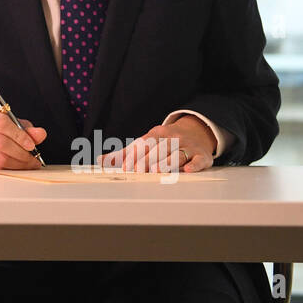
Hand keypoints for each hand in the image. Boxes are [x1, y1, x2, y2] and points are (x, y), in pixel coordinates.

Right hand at [0, 107, 46, 168]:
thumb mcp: (13, 123)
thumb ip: (28, 129)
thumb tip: (40, 134)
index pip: (3, 124)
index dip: (19, 136)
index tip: (32, 146)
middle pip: (2, 144)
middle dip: (22, 155)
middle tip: (33, 160)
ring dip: (18, 164)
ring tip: (28, 164)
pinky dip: (10, 169)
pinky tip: (17, 166)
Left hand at [97, 115, 215, 172]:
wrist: (196, 132)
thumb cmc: (164, 142)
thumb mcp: (145, 143)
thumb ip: (124, 154)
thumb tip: (100, 160)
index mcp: (157, 135)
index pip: (145, 144)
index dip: (136, 155)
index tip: (127, 167)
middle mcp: (173, 139)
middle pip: (160, 149)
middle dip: (149, 159)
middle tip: (139, 170)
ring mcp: (188, 147)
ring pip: (178, 154)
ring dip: (168, 162)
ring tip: (158, 170)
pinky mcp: (202, 156)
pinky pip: (199, 159)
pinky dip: (194, 165)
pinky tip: (188, 170)